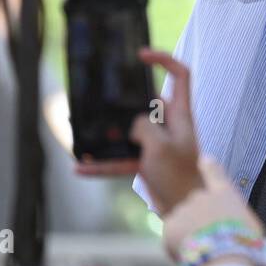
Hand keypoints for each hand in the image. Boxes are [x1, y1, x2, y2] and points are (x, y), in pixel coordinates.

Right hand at [74, 48, 202, 214]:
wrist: (185, 210)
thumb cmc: (179, 175)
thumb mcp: (160, 146)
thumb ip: (144, 126)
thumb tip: (132, 123)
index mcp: (180, 114)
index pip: (180, 76)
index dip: (164, 60)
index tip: (140, 55)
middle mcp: (169, 125)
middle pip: (145, 102)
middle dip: (122, 101)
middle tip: (99, 98)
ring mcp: (157, 143)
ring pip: (128, 131)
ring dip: (108, 133)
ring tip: (84, 130)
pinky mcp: (146, 162)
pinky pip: (120, 159)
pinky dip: (102, 163)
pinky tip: (80, 167)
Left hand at [162, 155, 265, 260]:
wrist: (223, 255)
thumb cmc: (243, 242)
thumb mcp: (249, 223)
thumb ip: (234, 215)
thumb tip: (228, 219)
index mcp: (224, 193)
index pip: (214, 172)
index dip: (208, 166)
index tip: (204, 159)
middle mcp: (201, 196)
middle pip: (196, 204)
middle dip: (199, 218)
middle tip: (210, 237)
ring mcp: (184, 209)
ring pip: (183, 221)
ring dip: (188, 231)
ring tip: (202, 248)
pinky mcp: (170, 226)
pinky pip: (172, 235)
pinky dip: (177, 244)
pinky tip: (189, 254)